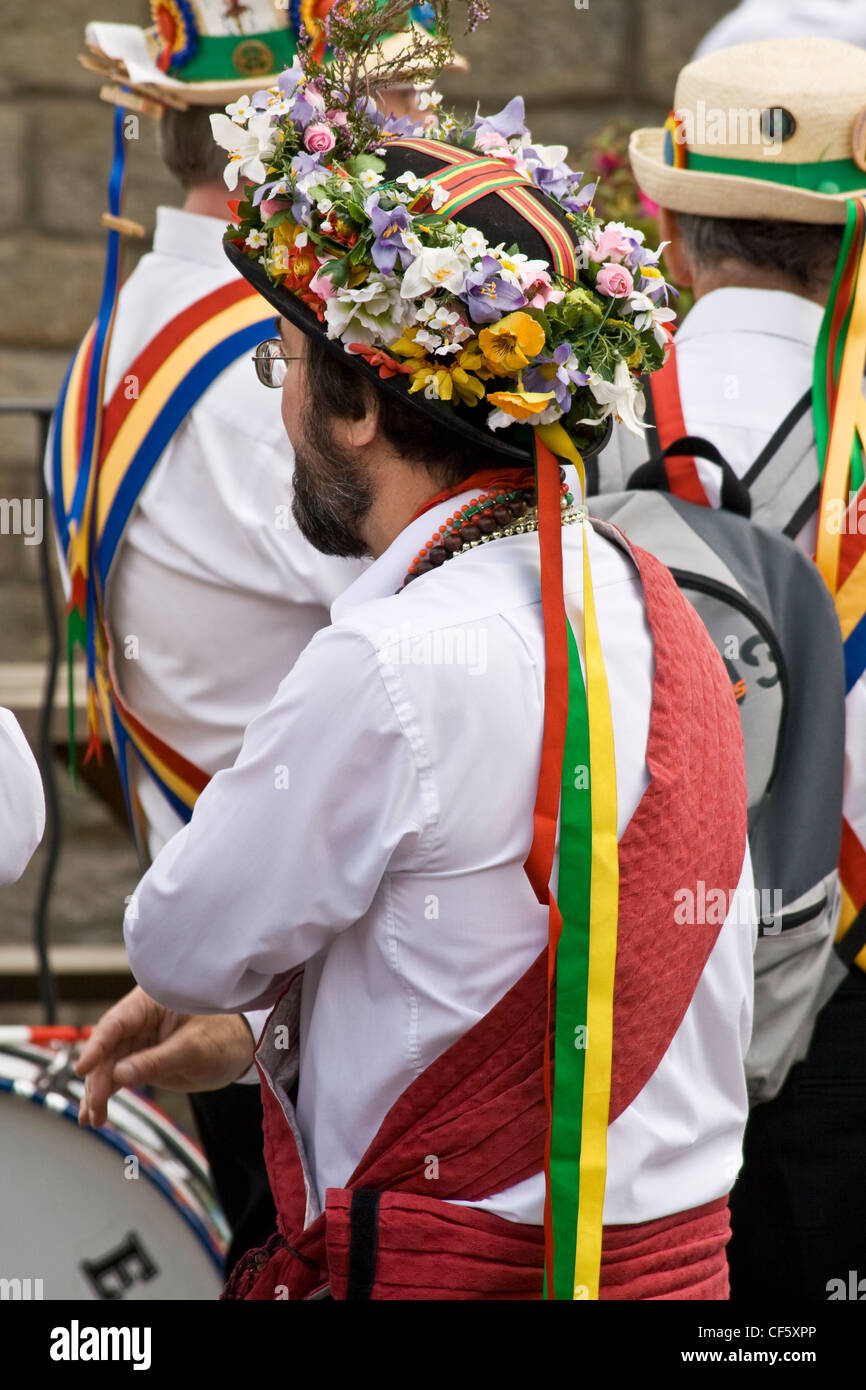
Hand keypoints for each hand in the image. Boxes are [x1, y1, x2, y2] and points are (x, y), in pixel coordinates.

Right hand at [75, 985, 255, 1127]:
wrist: (240, 1050)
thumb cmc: (223, 1038)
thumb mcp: (193, 1049)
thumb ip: (157, 1061)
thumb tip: (120, 1075)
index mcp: (151, 1002)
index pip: (117, 1022)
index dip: (97, 1045)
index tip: (83, 1068)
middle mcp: (140, 1018)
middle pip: (108, 1048)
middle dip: (98, 1078)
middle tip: (94, 1107)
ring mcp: (139, 1040)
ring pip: (109, 1065)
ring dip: (98, 1091)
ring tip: (91, 1118)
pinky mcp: (141, 1059)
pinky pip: (118, 1075)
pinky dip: (107, 1093)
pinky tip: (94, 1113)